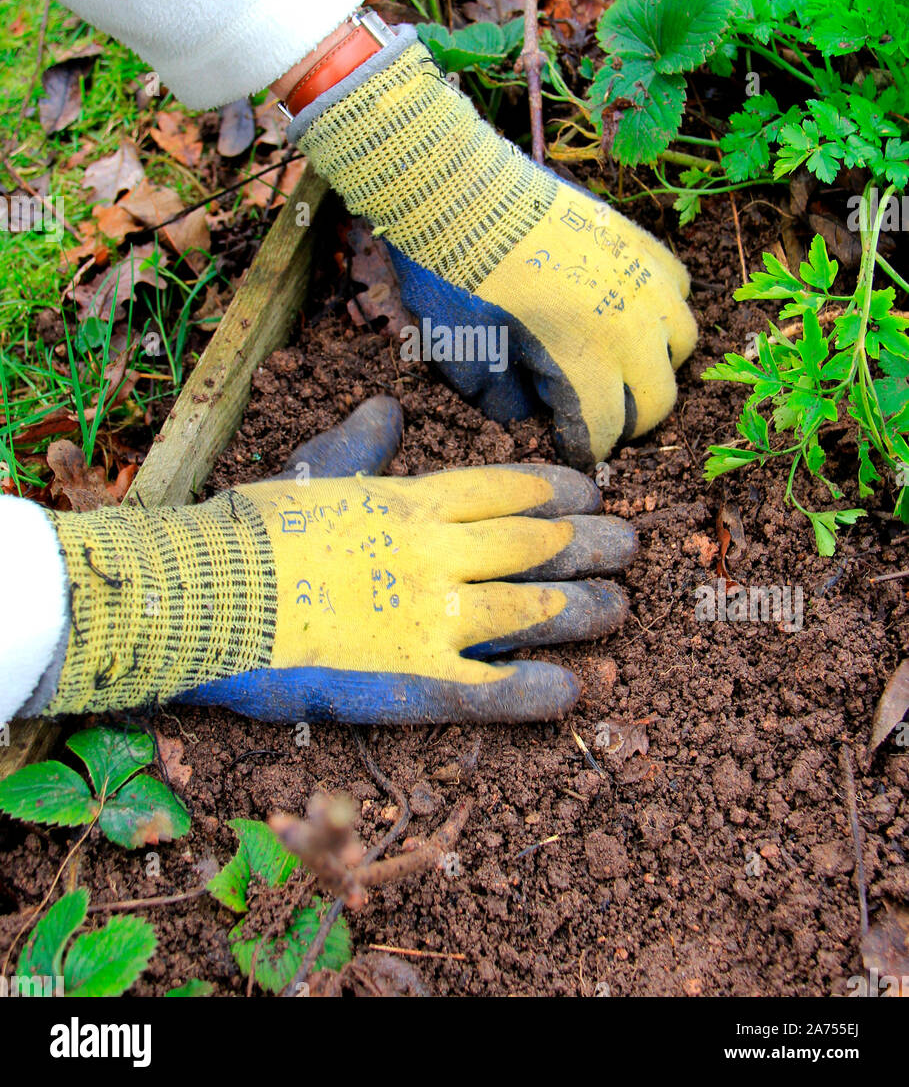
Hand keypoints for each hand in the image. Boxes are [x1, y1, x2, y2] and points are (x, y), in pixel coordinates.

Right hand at [41, 398, 634, 723]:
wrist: (208, 594)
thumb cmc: (252, 530)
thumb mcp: (311, 469)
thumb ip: (360, 442)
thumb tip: (389, 409)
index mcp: (414, 503)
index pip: (508, 491)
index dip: (558, 493)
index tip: (592, 494)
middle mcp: (439, 556)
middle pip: (536, 546)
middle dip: (591, 544)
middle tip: (631, 546)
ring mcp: (432, 620)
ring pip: (531, 611)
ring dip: (583, 609)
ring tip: (620, 608)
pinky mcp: (412, 682)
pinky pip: (490, 689)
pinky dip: (535, 690)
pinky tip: (574, 691)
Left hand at [291, 29, 696, 469]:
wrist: (464, 196)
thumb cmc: (457, 280)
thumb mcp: (468, 359)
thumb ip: (506, 399)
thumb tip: (532, 410)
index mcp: (585, 362)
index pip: (606, 433)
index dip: (585, 448)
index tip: (570, 446)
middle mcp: (630, 326)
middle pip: (658, 401)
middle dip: (627, 419)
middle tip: (596, 415)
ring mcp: (645, 281)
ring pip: (680, 345)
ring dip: (652, 365)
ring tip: (617, 363)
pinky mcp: (643, 245)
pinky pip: (676, 292)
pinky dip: (659, 311)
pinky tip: (624, 310)